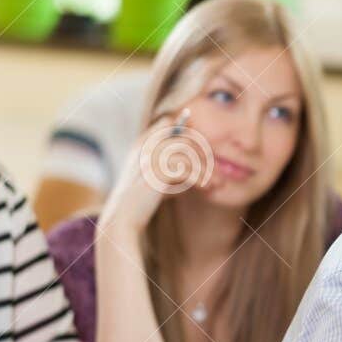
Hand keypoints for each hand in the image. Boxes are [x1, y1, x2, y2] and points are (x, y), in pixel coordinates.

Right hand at [99, 109, 211, 237]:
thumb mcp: (159, 179)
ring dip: (206, 170)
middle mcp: (144, 147)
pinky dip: (200, 179)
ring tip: (217, 184)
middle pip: (183, 139)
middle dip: (203, 154)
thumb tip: (204, 167)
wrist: (124, 218)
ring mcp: (148, 158)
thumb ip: (174, 167)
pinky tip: (206, 188)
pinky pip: (186, 170)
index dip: (187, 131)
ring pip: (187, 155)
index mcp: (141, 144)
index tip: (203, 148)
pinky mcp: (155, 173)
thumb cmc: (143, 200)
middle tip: (216, 170)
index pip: (166, 123)